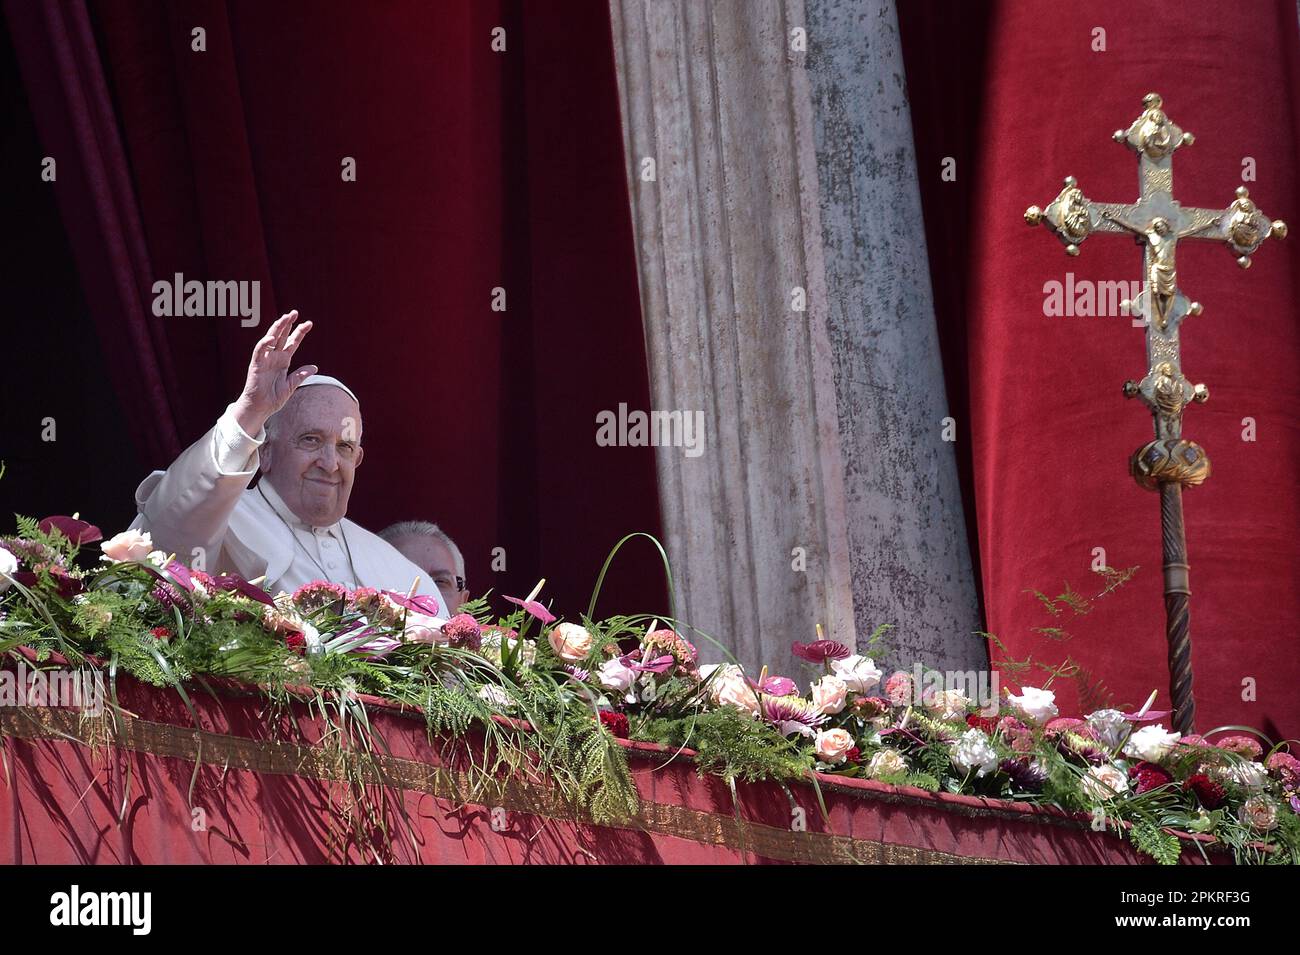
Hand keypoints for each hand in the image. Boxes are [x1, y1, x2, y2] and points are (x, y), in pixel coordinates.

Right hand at [231, 310, 315, 434]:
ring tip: (285, 317)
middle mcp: (274, 357)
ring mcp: (265, 359)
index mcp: (283, 361)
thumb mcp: (291, 385)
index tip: (309, 323)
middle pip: (281, 336)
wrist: (261, 408)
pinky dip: (265, 343)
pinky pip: (259, 350)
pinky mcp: (256, 364)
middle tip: (295, 312)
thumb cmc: (273, 398)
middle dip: (288, 324)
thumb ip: (301, 375)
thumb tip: (314, 367)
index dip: (300, 332)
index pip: (292, 342)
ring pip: (270, 339)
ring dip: (277, 328)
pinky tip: (272, 337)